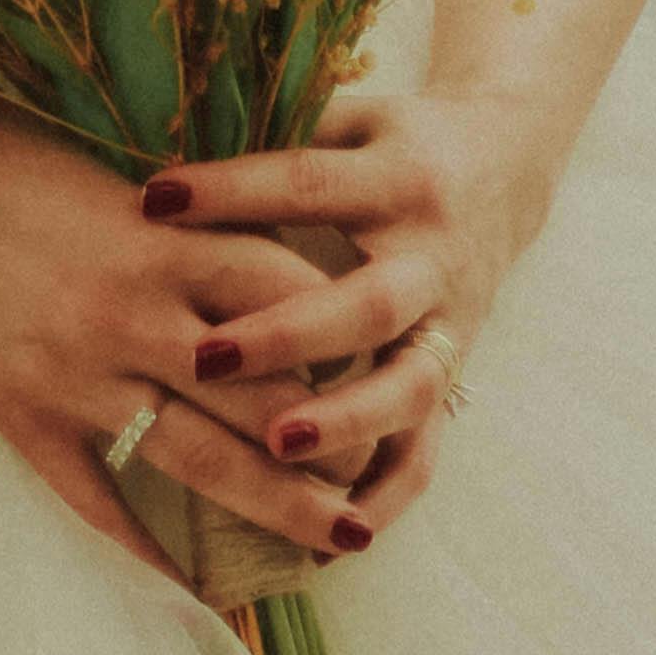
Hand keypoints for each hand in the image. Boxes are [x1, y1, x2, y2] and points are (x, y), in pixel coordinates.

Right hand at [0, 101, 381, 582]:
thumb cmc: (10, 154)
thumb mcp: (118, 172)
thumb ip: (197, 216)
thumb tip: (282, 249)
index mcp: (161, 237)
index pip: (284, 290)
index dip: (346, 325)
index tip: (392, 351)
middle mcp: (131, 311)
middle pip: (258, 388)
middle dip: (334, 436)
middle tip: (389, 469)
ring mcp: (79, 373)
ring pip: (198, 456)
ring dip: (276, 504)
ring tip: (338, 541)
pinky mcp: (26, 416)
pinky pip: (98, 500)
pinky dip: (149, 551)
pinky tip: (196, 590)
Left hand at [138, 79, 556, 550]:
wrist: (503, 170)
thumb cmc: (395, 141)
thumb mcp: (351, 118)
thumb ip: (280, 131)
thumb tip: (175, 134)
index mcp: (398, 177)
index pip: (307, 184)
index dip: (232, 191)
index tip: (151, 200)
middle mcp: (431, 255)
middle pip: (365, 304)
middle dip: (287, 335)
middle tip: (206, 355)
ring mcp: (450, 324)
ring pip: (407, 387)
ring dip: (344, 425)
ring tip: (277, 448)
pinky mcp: (455, 375)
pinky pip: (428, 450)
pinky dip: (385, 495)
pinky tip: (335, 536)